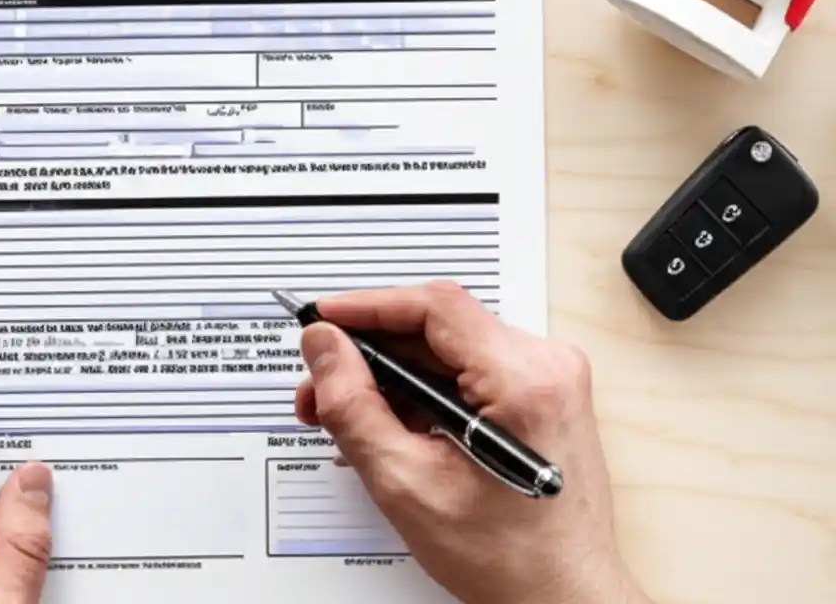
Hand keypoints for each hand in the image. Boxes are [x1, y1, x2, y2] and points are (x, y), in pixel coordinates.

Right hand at [294, 282, 650, 603]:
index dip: (367, 306)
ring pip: (446, 349)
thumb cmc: (511, 559)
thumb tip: (325, 348)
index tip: (322, 317)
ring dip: (391, 375)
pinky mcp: (540, 396)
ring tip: (347, 415)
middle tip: (320, 387)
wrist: (562, 596)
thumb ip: (354, 406)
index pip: (434, 308)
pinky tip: (389, 422)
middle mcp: (547, 367)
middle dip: (368, 353)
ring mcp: (548, 380)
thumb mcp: (408, 483)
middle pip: (435, 327)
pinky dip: (421, 391)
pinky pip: (466, 371)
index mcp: (525, 382)